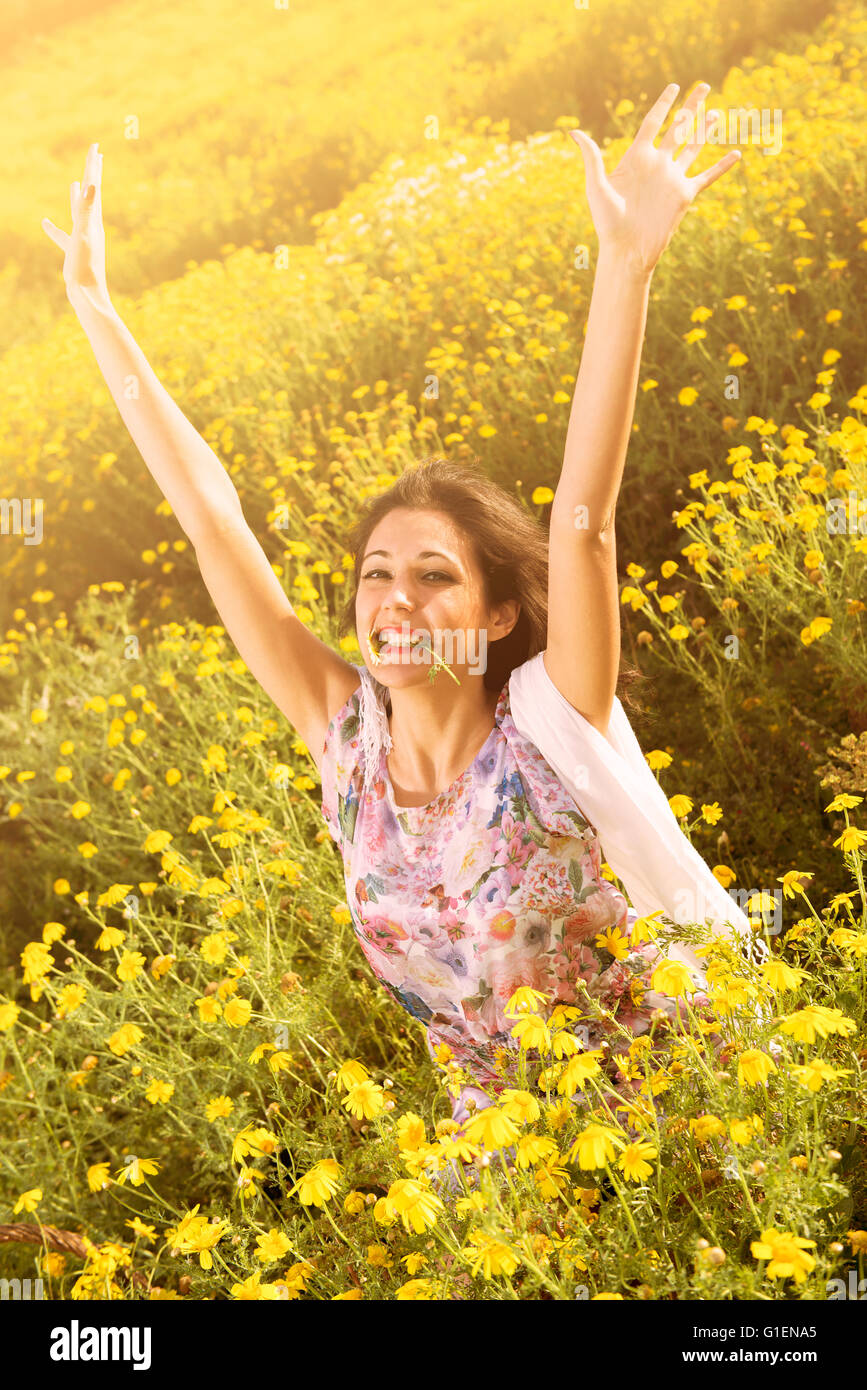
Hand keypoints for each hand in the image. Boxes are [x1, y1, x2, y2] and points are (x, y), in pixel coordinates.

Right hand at [42, 142, 110, 307]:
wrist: (88, 296)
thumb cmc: (86, 266)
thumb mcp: (85, 234)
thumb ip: (88, 210)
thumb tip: (93, 187)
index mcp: (94, 219)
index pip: (94, 186)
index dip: (93, 166)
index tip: (95, 146)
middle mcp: (92, 226)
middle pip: (92, 193)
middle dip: (92, 173)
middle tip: (95, 154)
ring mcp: (83, 238)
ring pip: (79, 212)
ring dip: (77, 196)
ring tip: (74, 183)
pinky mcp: (74, 251)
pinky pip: (63, 234)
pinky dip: (54, 228)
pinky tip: (44, 223)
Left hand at [569, 83, 740, 275]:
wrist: (626, 250)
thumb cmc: (608, 222)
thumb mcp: (597, 187)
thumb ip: (592, 157)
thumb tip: (573, 132)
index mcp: (637, 158)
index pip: (653, 123)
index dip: (664, 104)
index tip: (674, 86)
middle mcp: (657, 165)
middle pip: (678, 128)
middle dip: (691, 107)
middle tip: (704, 86)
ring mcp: (672, 179)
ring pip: (694, 147)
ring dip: (706, 130)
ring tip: (717, 113)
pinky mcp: (684, 195)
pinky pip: (707, 177)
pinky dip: (721, 167)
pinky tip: (735, 154)